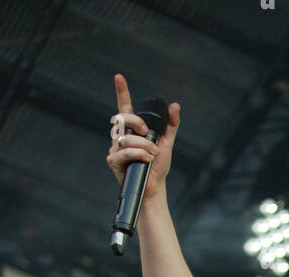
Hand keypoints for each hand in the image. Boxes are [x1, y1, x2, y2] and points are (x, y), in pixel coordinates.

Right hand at [106, 73, 179, 203]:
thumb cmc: (158, 167)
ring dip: (143, 145)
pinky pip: (124, 152)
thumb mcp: (167, 143)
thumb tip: (175, 106)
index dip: (122, 92)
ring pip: (125, 137)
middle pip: (122, 118)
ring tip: (153, 155)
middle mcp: (121, 136)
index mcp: (132, 129)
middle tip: (149, 134)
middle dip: (137, 123)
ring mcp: (115, 148)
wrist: (154, 187)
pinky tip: (146, 160)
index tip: (119, 77)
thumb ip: (171, 125)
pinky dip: (138, 154)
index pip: (125, 107)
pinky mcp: (113, 161)